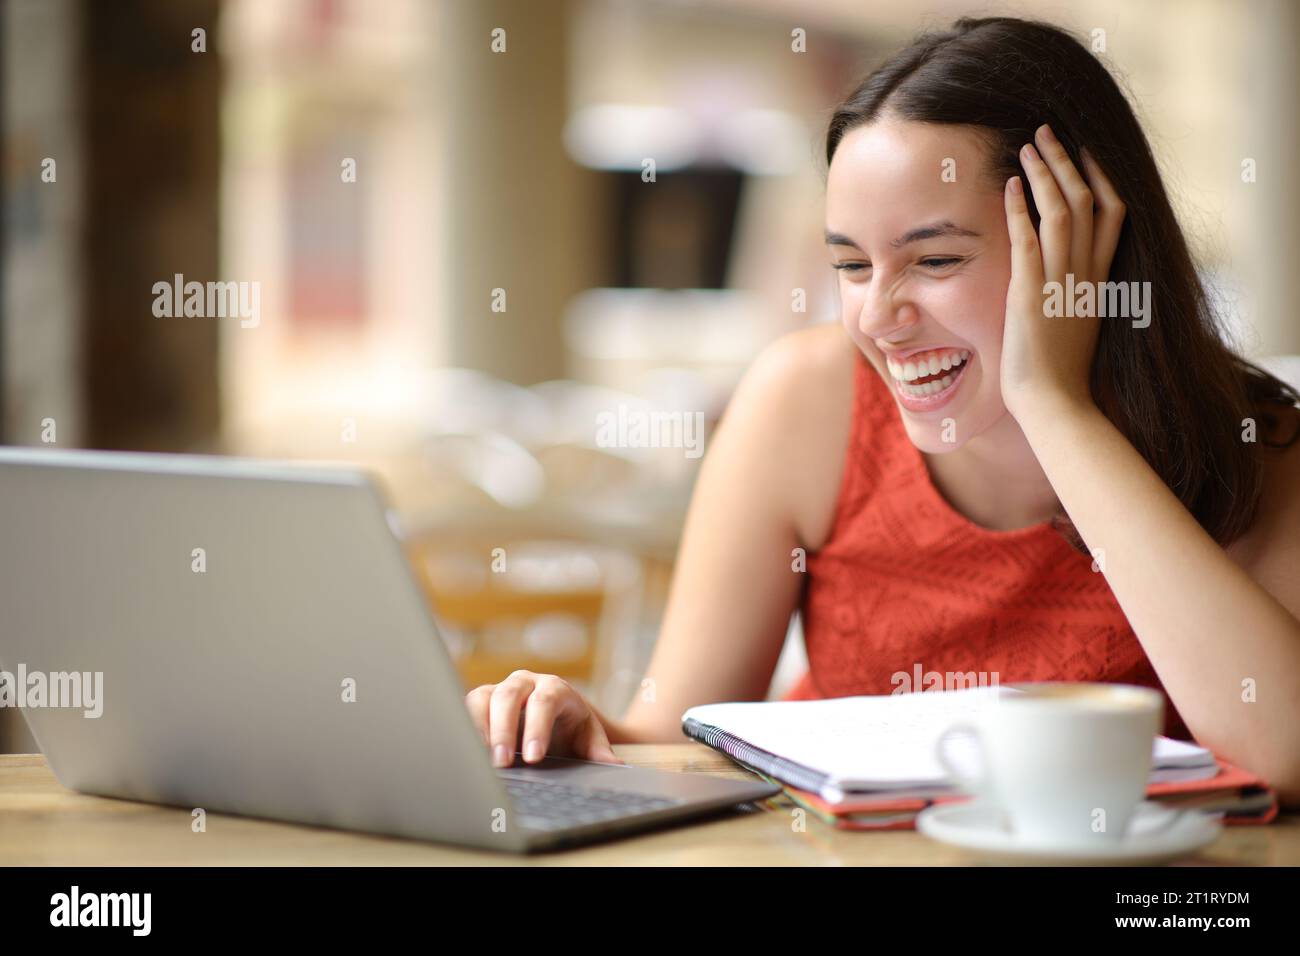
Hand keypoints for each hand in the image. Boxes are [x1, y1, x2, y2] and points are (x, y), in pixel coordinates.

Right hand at [465, 670, 622, 767]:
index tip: (534, 757)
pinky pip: (467, 706)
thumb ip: (599, 750)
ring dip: (477, 727)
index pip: (544, 702)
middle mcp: (526, 683)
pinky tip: (465, 750)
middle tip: (502, 762)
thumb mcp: (589, 737)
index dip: (537, 728)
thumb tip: (613, 764)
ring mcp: (501, 688)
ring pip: (482, 697)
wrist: (558, 717)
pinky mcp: (482, 700)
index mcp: (555, 687)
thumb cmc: (572, 728)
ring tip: (478, 758)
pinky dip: (463, 726)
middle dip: (503, 730)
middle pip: (509, 696)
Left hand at [1001, 125, 1126, 420]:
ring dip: (1046, 173)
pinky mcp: (1031, 294)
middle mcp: (1085, 274)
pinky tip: (1011, 185)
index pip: (1112, 215)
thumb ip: (1075, 296)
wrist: (1056, 403)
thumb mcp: (1076, 324)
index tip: (1086, 151)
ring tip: (1029, 144)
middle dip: (1068, 162)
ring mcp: (1060, 282)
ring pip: (1062, 212)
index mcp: (1100, 280)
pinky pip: (1029, 241)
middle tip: (1049, 131)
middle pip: (1087, 202)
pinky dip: (1022, 209)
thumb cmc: (1060, 374)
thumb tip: (1064, 283)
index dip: (1100, 178)